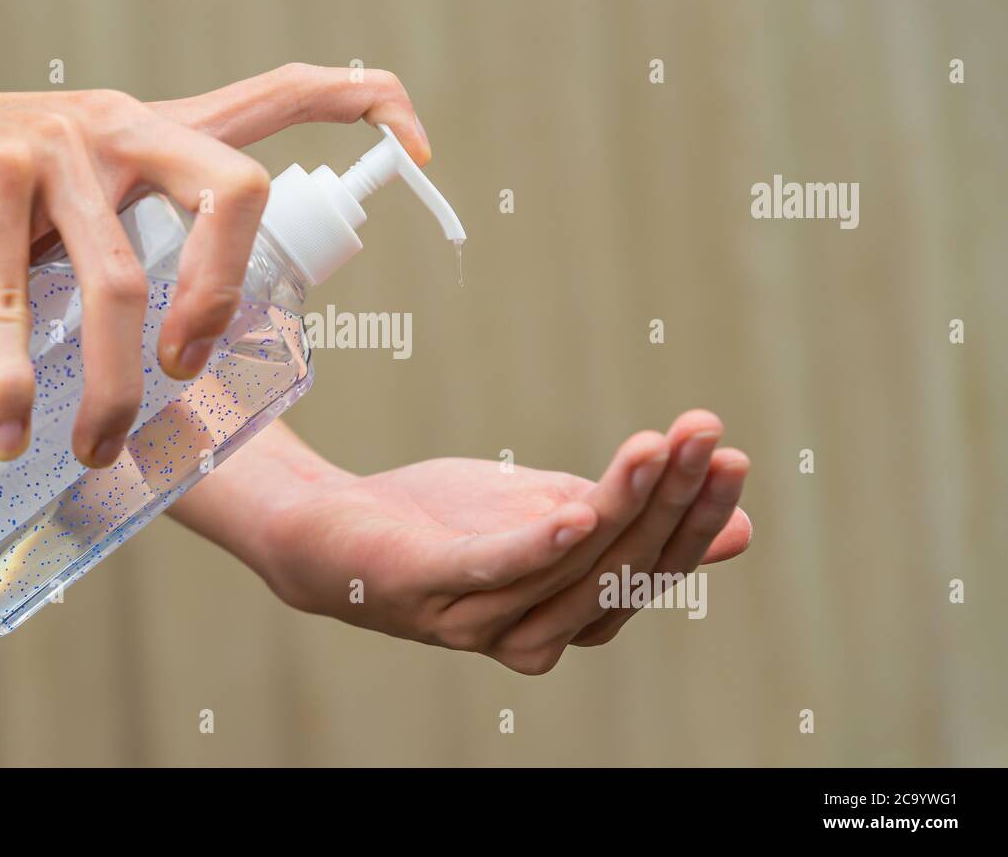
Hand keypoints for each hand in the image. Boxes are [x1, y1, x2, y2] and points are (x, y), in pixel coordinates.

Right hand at [0, 57, 427, 467]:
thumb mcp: (86, 197)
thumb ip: (144, 242)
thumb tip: (205, 348)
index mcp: (161, 131)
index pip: (282, 91)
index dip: (364, 105)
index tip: (419, 151)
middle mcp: (121, 128)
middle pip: (232, 191)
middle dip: (227, 295)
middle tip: (194, 365)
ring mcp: (53, 152)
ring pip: (119, 281)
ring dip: (117, 384)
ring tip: (98, 444)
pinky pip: (10, 303)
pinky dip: (14, 379)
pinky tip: (13, 429)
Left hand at [259, 410, 750, 673]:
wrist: (333, 532)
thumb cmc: (447, 526)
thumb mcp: (552, 517)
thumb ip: (628, 524)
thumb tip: (737, 531)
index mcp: (572, 617)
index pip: (652, 569)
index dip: (694, 514)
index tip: (728, 451)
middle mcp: (536, 634)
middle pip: (621, 567)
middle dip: (673, 499)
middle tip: (710, 435)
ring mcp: (480, 618)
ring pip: (570, 564)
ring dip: (620, 502)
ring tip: (659, 445)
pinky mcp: (428, 588)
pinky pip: (492, 573)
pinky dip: (537, 546)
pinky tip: (576, 512)